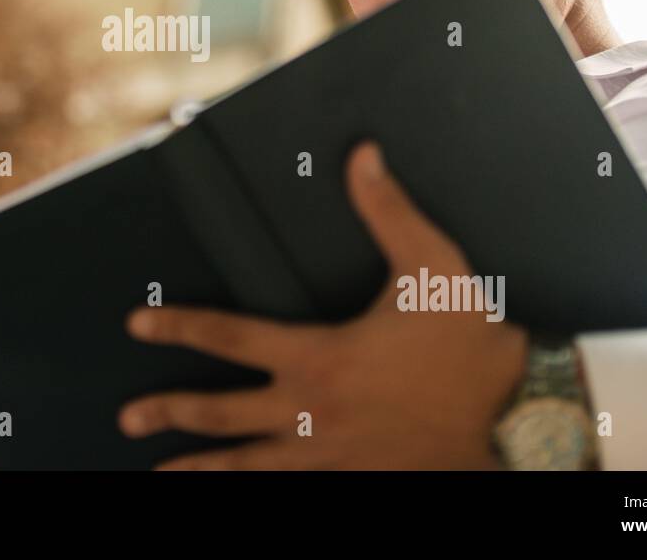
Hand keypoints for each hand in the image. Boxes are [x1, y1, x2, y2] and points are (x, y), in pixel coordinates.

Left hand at [119, 142, 528, 468]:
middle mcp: (312, 412)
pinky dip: (257, 491)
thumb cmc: (470, 342)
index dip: (180, 329)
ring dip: (201, 469)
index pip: (232, 338)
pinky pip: (292, 491)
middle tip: (128, 416)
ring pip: (249, 468)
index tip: (137, 324)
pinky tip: (241, 493)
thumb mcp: (433, 268)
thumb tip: (361, 153)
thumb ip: (389, 211)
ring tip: (161, 475)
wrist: (518, 420)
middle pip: (222, 414)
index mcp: (320, 358)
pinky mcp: (352, 480)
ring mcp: (329, 456)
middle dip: (170, 412)